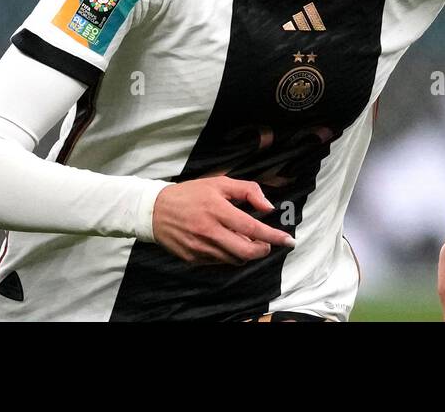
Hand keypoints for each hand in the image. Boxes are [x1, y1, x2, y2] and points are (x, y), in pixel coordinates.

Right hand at [151, 176, 295, 265]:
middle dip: (263, 250)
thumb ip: (248, 191)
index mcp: (217, 210)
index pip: (252, 229)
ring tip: (246, 240)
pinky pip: (221, 262)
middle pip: (247, 252)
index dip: (274, 236)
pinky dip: (230, 255)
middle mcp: (209, 232)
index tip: (289, 240)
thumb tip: (269, 207)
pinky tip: (227, 242)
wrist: (155, 211)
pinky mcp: (194, 259)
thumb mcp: (219, 183)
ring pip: (235, 259)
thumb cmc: (191, 194)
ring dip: (247, 253)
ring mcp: (201, 248)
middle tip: (267, 243)